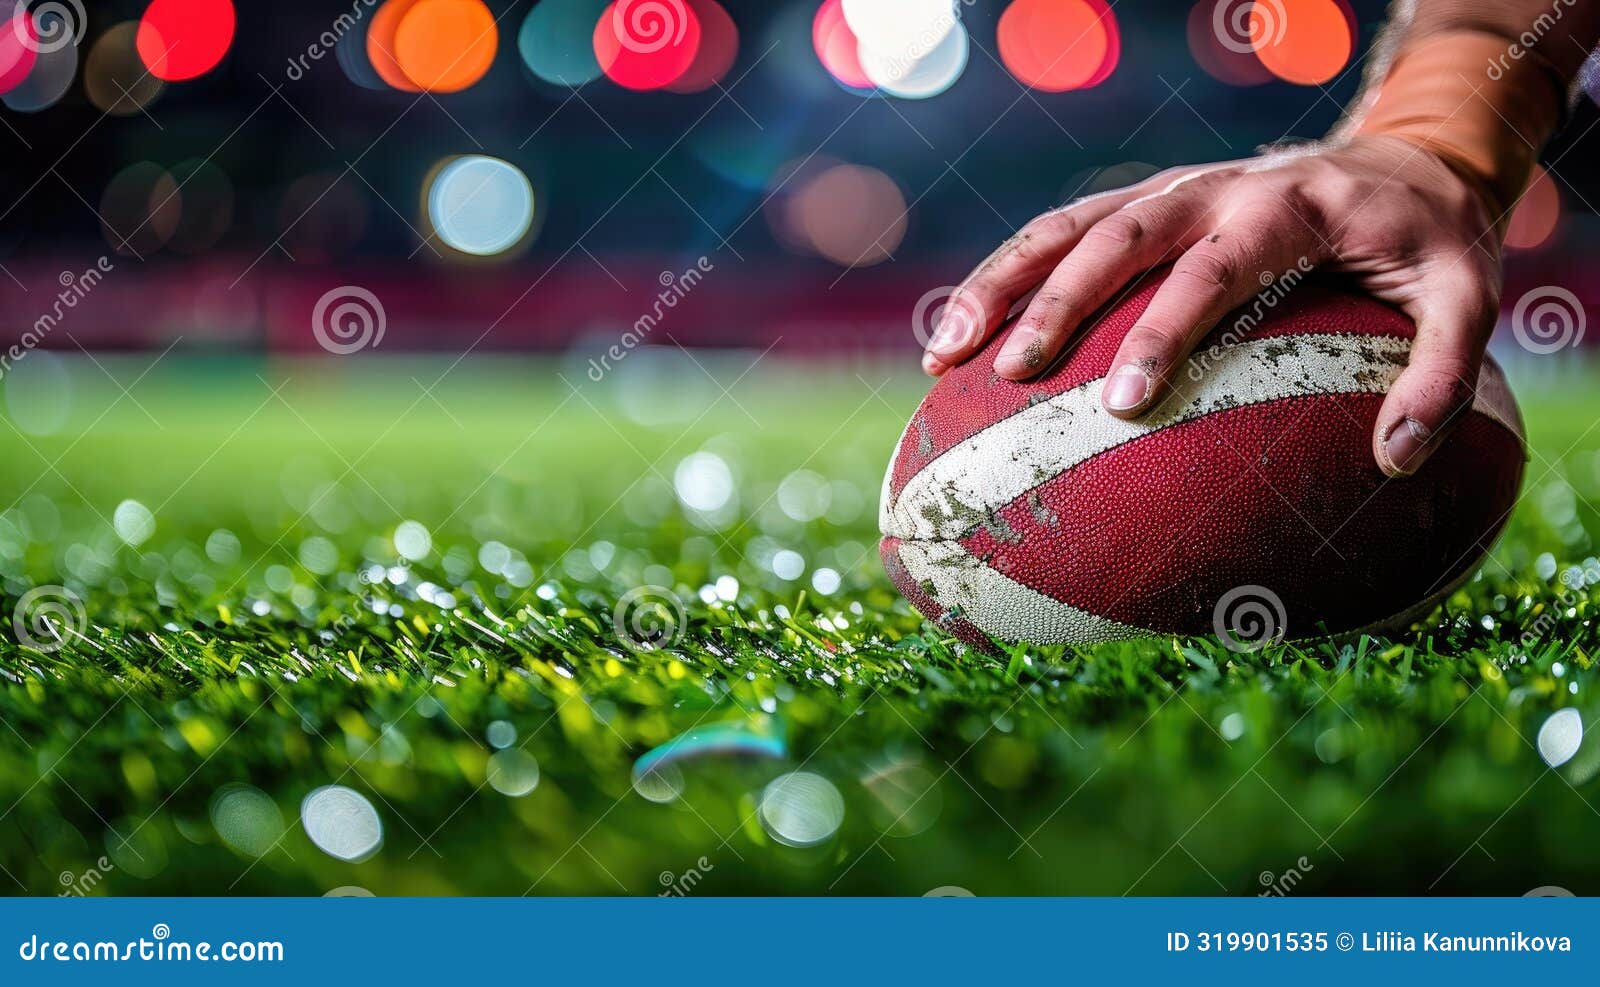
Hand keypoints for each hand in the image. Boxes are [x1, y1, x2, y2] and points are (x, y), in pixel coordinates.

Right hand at [922, 136, 1504, 477]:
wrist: (1409, 151)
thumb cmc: (1432, 240)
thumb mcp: (1469, 297)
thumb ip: (1444, 376)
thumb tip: (1395, 463)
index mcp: (1287, 208)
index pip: (1214, 267)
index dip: (1163, 329)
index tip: (1122, 402)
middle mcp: (1216, 187)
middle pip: (1117, 235)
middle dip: (1056, 304)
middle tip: (1012, 378)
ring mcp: (1173, 186)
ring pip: (1069, 224)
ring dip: (1001, 283)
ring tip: (944, 354)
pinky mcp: (1148, 198)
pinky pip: (1063, 228)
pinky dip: (1006, 275)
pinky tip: (962, 334)